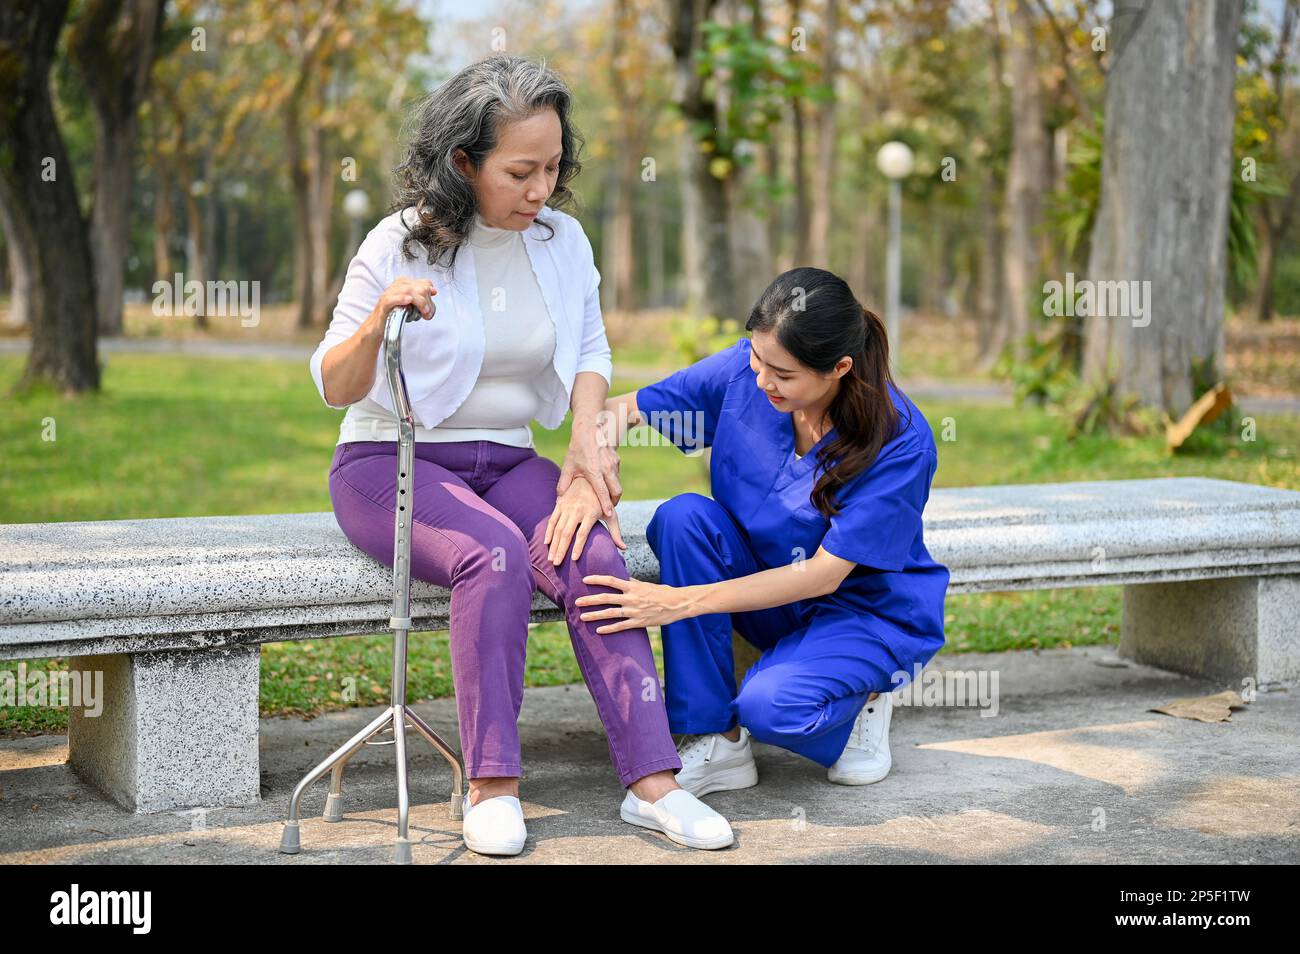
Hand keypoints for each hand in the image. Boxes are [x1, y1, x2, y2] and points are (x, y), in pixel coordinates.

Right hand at [372, 277, 436, 323]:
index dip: (430, 292)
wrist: (380, 326)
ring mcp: (389, 294)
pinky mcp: (383, 304)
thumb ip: (423, 298)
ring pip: (407, 291)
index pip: (423, 283)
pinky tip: (408, 301)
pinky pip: (391, 299)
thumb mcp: (413, 305)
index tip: (432, 302)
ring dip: (419, 302)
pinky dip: (401, 298)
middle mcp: (396, 286)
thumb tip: (433, 291)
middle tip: (428, 313)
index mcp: (404, 284)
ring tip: (423, 311)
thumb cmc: (396, 315)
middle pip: (417, 287)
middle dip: (426, 301)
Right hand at [543, 475, 626, 565]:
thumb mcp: (611, 514)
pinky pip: (552, 520)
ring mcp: (567, 506)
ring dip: (553, 544)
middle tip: (556, 564)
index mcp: (590, 513)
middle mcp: (577, 509)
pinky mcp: (559, 504)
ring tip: (551, 558)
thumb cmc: (602, 501)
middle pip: (567, 533)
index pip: (582, 533)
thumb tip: (624, 548)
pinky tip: (546, 543)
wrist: (588, 479)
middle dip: (561, 550)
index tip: (573, 559)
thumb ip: (615, 532)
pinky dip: (548, 532)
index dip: (578, 546)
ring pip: (557, 528)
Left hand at [556, 419, 621, 517]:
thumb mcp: (568, 465)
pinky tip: (606, 483)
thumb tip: (559, 499)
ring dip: (614, 492)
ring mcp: (613, 463)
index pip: (603, 492)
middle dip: (614, 502)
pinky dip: (613, 482)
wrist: (589, 429)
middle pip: (616, 491)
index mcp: (594, 471)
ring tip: (607, 498)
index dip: (606, 504)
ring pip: (618, 483)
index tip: (609, 514)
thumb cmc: (577, 448)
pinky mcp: (617, 459)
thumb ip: (564, 483)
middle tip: (609, 508)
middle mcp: (606, 468)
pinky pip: (617, 475)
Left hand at [575, 576, 694, 634]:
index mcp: (633, 586)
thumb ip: (632, 582)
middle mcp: (632, 598)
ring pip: (610, 613)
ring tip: (582, 617)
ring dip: (595, 615)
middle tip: (577, 601)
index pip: (611, 580)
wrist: (678, 604)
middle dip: (590, 600)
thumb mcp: (646, 585)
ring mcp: (635, 611)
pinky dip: (609, 628)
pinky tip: (599, 630)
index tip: (585, 579)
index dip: (597, 579)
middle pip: (606, 598)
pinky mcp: (639, 622)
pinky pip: (621, 626)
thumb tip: (622, 578)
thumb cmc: (662, 592)